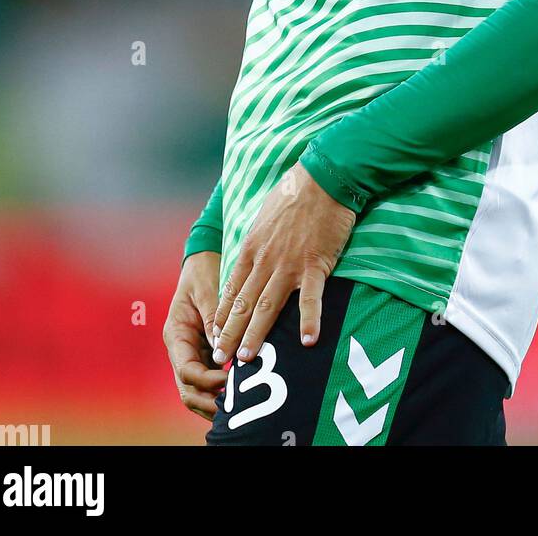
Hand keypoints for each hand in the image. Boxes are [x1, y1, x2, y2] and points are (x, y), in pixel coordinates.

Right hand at [163, 250, 227, 420]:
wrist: (204, 256)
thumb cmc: (204, 269)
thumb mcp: (207, 289)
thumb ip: (213, 319)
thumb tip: (222, 348)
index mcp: (176, 334)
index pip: (186, 370)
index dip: (205, 380)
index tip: (226, 381)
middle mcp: (181, 347)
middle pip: (188, 387)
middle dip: (207, 400)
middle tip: (233, 407)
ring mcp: (192, 350)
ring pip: (198, 387)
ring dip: (214, 398)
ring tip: (237, 407)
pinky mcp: (206, 349)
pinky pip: (210, 375)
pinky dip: (221, 387)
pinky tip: (240, 391)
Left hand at [212, 162, 355, 364]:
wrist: (322, 178)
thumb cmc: (294, 191)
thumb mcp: (264, 216)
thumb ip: (257, 240)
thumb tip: (252, 256)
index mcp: (252, 247)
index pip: (231, 289)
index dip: (222, 314)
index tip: (215, 335)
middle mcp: (265, 260)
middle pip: (243, 303)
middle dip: (230, 333)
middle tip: (221, 358)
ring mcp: (289, 264)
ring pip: (267, 306)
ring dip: (256, 334)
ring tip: (247, 358)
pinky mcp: (315, 265)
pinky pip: (311, 298)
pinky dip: (309, 321)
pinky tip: (307, 341)